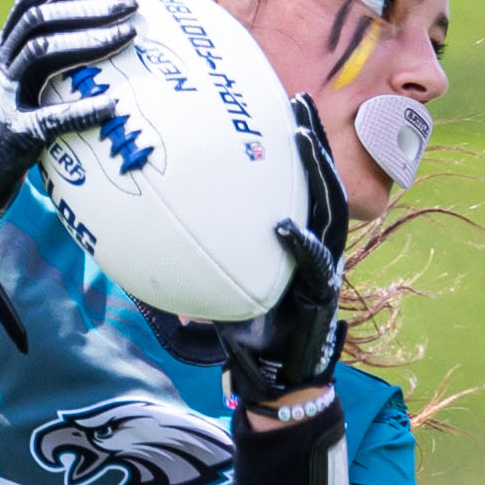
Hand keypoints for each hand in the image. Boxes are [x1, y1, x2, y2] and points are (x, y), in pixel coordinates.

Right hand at [0, 0, 139, 234]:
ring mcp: (3, 100)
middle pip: (40, 20)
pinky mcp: (12, 137)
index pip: (29, 7)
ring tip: (128, 37)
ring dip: (88, 40)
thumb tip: (87, 70)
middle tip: (130, 5)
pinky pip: (49, 119)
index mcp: (0, 58)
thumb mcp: (15, 102)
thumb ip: (41, 81)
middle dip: (86, 6)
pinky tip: (111, 105)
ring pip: (43, 52)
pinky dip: (82, 110)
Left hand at [222, 98, 350, 412]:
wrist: (276, 380)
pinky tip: (284, 226)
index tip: (284, 105)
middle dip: (315, 141)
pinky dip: (301, 244)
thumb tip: (154, 226)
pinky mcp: (321, 297)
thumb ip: (205, 252)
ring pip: (329, 212)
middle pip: (323, 184)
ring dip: (317, 174)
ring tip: (300, 140)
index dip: (299, 144)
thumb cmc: (250, 331)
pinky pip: (313, 264)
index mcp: (301, 238)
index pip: (304, 183)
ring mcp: (323, 270)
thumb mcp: (225, 281)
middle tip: (299, 103)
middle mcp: (318, 248)